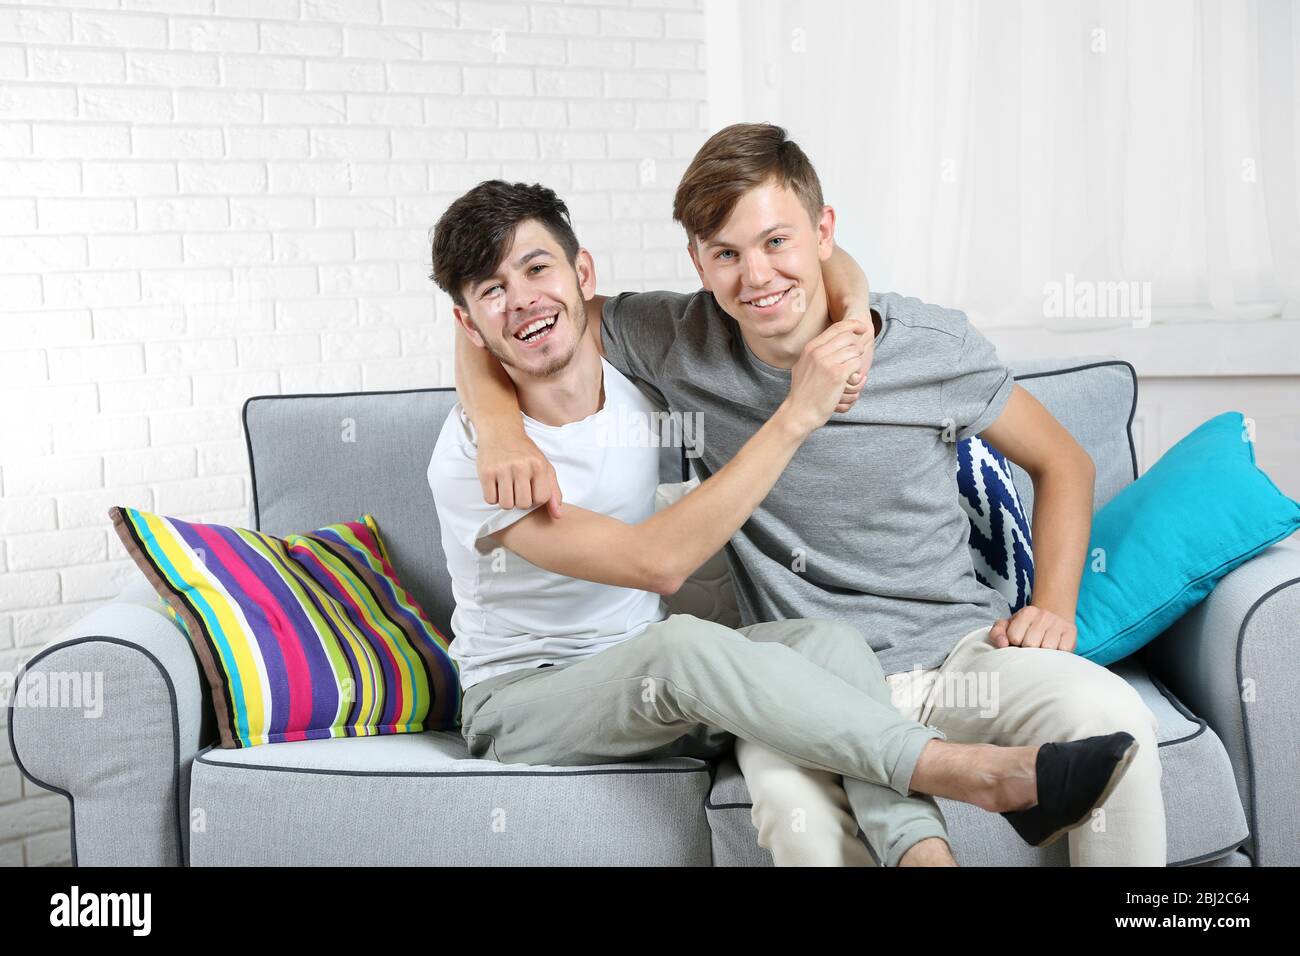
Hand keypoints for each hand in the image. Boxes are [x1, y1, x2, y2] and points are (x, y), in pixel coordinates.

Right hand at [476, 430, 562, 517]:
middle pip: (523, 504)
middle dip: (520, 500)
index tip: (531, 489)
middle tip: (517, 487)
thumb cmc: (525, 452)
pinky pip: (490, 500)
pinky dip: (493, 497)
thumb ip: (554, 491)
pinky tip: (496, 485)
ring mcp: (502, 469)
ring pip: (506, 504)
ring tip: (507, 487)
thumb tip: (558, 515)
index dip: (536, 498)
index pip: (541, 499)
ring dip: (506, 500)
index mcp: (538, 465)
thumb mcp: (544, 466)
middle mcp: (521, 467)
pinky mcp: (486, 472)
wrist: (501, 431)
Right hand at [782, 317, 871, 434]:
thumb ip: (815, 352)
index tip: (862, 329)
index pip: (837, 327)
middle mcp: (818, 352)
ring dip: (857, 362)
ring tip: (850, 373)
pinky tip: (850, 380)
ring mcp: (827, 363)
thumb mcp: (803, 366)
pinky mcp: (837, 375)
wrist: (799, 412)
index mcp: (810, 347)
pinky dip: (857, 373)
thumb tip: (830, 340)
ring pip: (855, 350)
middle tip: (855, 360)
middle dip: (857, 347)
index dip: (853, 325)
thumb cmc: (803, 392)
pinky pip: (856, 364)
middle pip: (849, 337)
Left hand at [989, 605, 1077, 651]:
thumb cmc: (1026, 627)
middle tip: (1030, 648)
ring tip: (1041, 649)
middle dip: (1028, 650)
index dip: (1013, 644)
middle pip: (1031, 644)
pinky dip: (1056, 655)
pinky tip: (1053, 650)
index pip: (1014, 637)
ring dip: (1043, 654)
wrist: (1053, 618)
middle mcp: (1044, 615)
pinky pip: (1063, 651)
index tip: (1017, 643)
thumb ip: (997, 633)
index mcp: (1027, 612)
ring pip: (1047, 649)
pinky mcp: (1071, 633)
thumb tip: (1002, 644)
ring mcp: (1059, 623)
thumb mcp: (1008, 626)